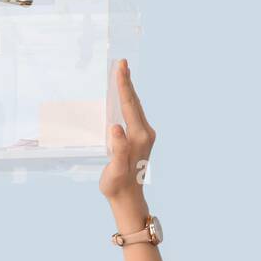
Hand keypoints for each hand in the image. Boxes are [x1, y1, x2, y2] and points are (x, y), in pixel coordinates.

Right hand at [100, 60, 155, 234]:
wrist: (128, 197)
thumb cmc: (118, 185)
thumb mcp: (115, 169)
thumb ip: (117, 148)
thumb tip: (116, 127)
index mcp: (139, 136)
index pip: (129, 105)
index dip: (124, 85)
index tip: (121, 68)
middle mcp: (145, 132)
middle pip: (134, 102)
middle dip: (127, 81)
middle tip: (122, 62)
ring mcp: (144, 135)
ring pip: (134, 106)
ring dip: (127, 89)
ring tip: (122, 73)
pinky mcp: (140, 138)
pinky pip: (132, 113)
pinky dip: (127, 101)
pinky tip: (123, 96)